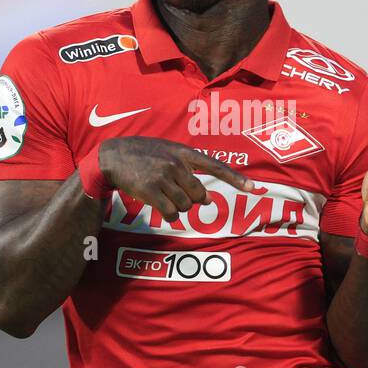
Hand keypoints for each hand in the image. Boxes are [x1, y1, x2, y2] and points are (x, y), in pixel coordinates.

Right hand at [98, 137, 254, 220]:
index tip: (254, 188)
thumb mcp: (167, 152)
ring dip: (177, 207)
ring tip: (163, 196)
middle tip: (175, 193)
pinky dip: (169, 215)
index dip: (236, 178)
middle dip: (191, 199)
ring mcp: (163, 177)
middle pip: (199, 194)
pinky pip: (170, 213)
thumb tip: (207, 199)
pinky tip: (160, 207)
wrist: (113, 156)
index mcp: (183, 153)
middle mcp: (176, 164)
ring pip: (185, 205)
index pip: (215, 166)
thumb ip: (188, 170)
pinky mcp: (150, 191)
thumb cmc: (143, 155)